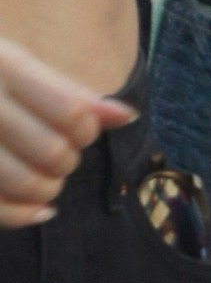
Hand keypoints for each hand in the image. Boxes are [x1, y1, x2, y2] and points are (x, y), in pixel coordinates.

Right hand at [0, 38, 132, 226]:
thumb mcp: (12, 66)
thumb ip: (68, 92)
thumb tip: (126, 117)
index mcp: (2, 65)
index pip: (72, 112)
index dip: (87, 130)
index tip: (78, 129)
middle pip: (54, 153)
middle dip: (67, 162)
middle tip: (59, 156)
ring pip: (29, 185)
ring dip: (48, 190)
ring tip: (46, 181)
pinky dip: (24, 216)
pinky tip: (37, 210)